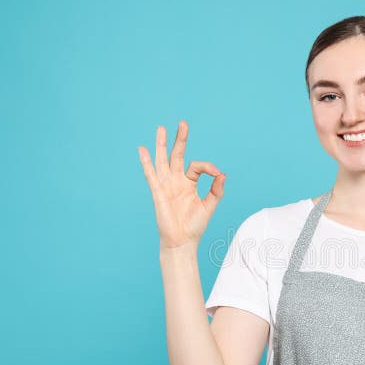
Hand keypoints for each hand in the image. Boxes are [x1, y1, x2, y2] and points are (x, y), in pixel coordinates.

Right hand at [138, 120, 226, 249]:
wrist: (182, 241)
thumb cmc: (195, 225)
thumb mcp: (209, 205)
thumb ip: (216, 190)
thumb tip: (222, 174)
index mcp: (189, 183)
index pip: (197, 166)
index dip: (208, 167)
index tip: (217, 174)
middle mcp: (176, 181)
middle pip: (177, 155)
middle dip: (180, 140)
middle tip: (183, 123)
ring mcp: (166, 185)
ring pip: (163, 160)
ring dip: (162, 145)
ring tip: (161, 128)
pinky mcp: (158, 192)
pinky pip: (151, 174)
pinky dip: (146, 162)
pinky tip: (142, 149)